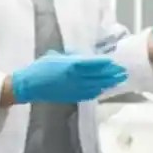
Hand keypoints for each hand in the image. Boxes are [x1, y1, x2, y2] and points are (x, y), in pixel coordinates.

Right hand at [9, 51, 126, 103]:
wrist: (29, 85)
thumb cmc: (40, 67)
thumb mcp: (55, 56)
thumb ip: (70, 55)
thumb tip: (82, 55)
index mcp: (70, 65)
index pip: (92, 64)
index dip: (104, 63)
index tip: (113, 61)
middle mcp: (75, 77)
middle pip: (97, 75)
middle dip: (111, 73)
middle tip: (123, 71)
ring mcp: (74, 88)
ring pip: (96, 85)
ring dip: (108, 83)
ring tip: (118, 80)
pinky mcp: (71, 96)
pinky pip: (88, 94)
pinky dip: (98, 91)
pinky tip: (104, 89)